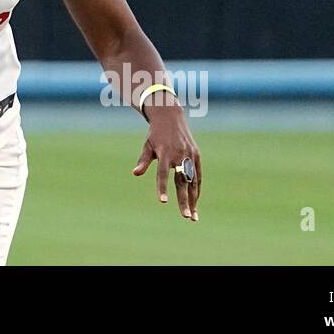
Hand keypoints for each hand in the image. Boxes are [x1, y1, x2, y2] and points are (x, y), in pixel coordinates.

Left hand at [131, 97, 200, 221]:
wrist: (170, 116)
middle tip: (186, 217)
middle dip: (184, 200)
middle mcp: (178, 155)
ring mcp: (189, 155)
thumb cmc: (155, 134)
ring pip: (192, 181)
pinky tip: (195, 202)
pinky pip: (197, 175)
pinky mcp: (196, 154)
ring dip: (193, 199)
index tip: (163, 202)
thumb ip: (143, 160)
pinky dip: (196, 188)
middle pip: (181, 182)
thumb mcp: (147, 145)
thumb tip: (135, 173)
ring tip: (193, 216)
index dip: (162, 188)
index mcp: (164, 153)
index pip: (163, 174)